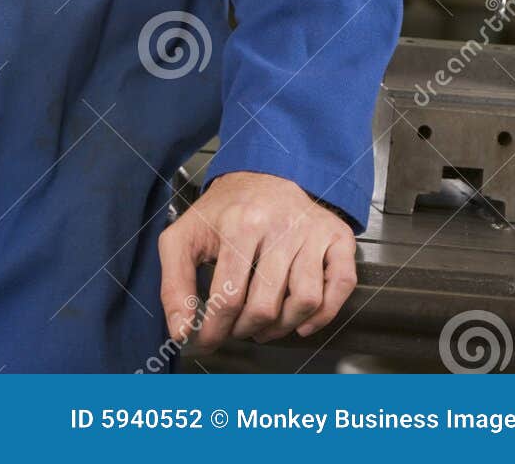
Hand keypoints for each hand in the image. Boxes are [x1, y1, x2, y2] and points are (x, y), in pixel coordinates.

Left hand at [158, 170, 356, 353]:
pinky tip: (301, 321)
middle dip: (245, 330)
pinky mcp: (336, 236)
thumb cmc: (223, 210)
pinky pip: (341, 285)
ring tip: (263, 325)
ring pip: (305, 300)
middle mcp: (280, 225)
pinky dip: (324, 314)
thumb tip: (181, 333)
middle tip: (236, 329)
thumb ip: (174, 285)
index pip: (229, 297)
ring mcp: (311, 231)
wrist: (262, 174)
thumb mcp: (184, 237)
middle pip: (266, 305)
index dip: (214, 330)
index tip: (206, 340)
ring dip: (282, 327)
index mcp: (239, 223)